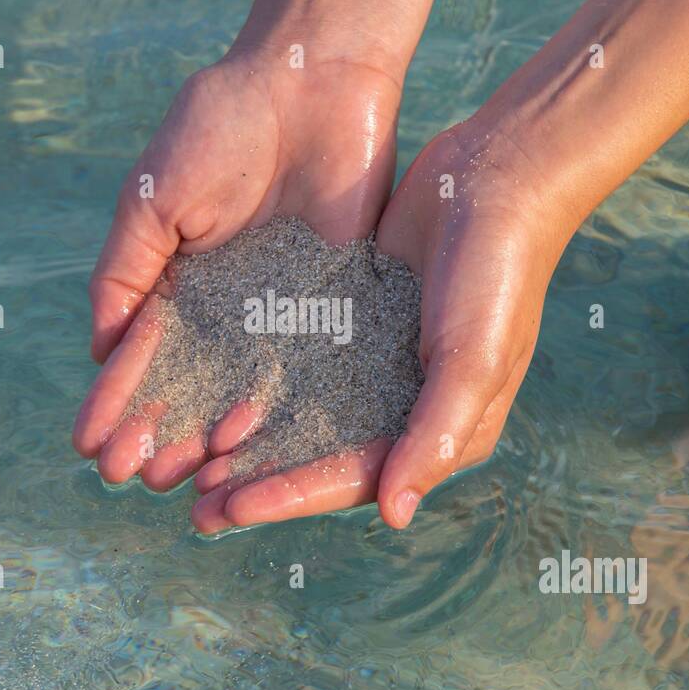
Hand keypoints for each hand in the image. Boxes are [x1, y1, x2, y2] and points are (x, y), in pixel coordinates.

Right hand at [73, 53, 401, 488]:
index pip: (144, 356)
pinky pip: (308, 366)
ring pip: (246, 389)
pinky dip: (281, 408)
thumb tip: (99, 349)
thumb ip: (125, 270)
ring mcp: (282, 310)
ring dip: (215, 437)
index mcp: (180, 282)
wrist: (313, 79)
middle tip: (137, 480)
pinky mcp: (336, 304)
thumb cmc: (221, 126)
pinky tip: (257, 447)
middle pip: (192, 385)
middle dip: (163, 432)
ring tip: (191, 483)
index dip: (119, 402)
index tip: (94, 447)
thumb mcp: (154, 197)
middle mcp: (230, 307)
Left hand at [191, 119, 575, 532]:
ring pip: (301, 413)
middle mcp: (407, 405)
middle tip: (195, 509)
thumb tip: (393, 515)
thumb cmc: (497, 273)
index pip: (356, 479)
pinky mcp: (354, 317)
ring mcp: (378, 361)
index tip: (229, 510)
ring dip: (251, 440)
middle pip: (320, 456)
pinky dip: (258, 381)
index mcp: (444, 430)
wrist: (498, 174)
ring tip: (190, 462)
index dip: (290, 497)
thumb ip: (435, 436)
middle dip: (259, 483)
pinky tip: (212, 390)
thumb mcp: (474, 361)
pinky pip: (297, 361)